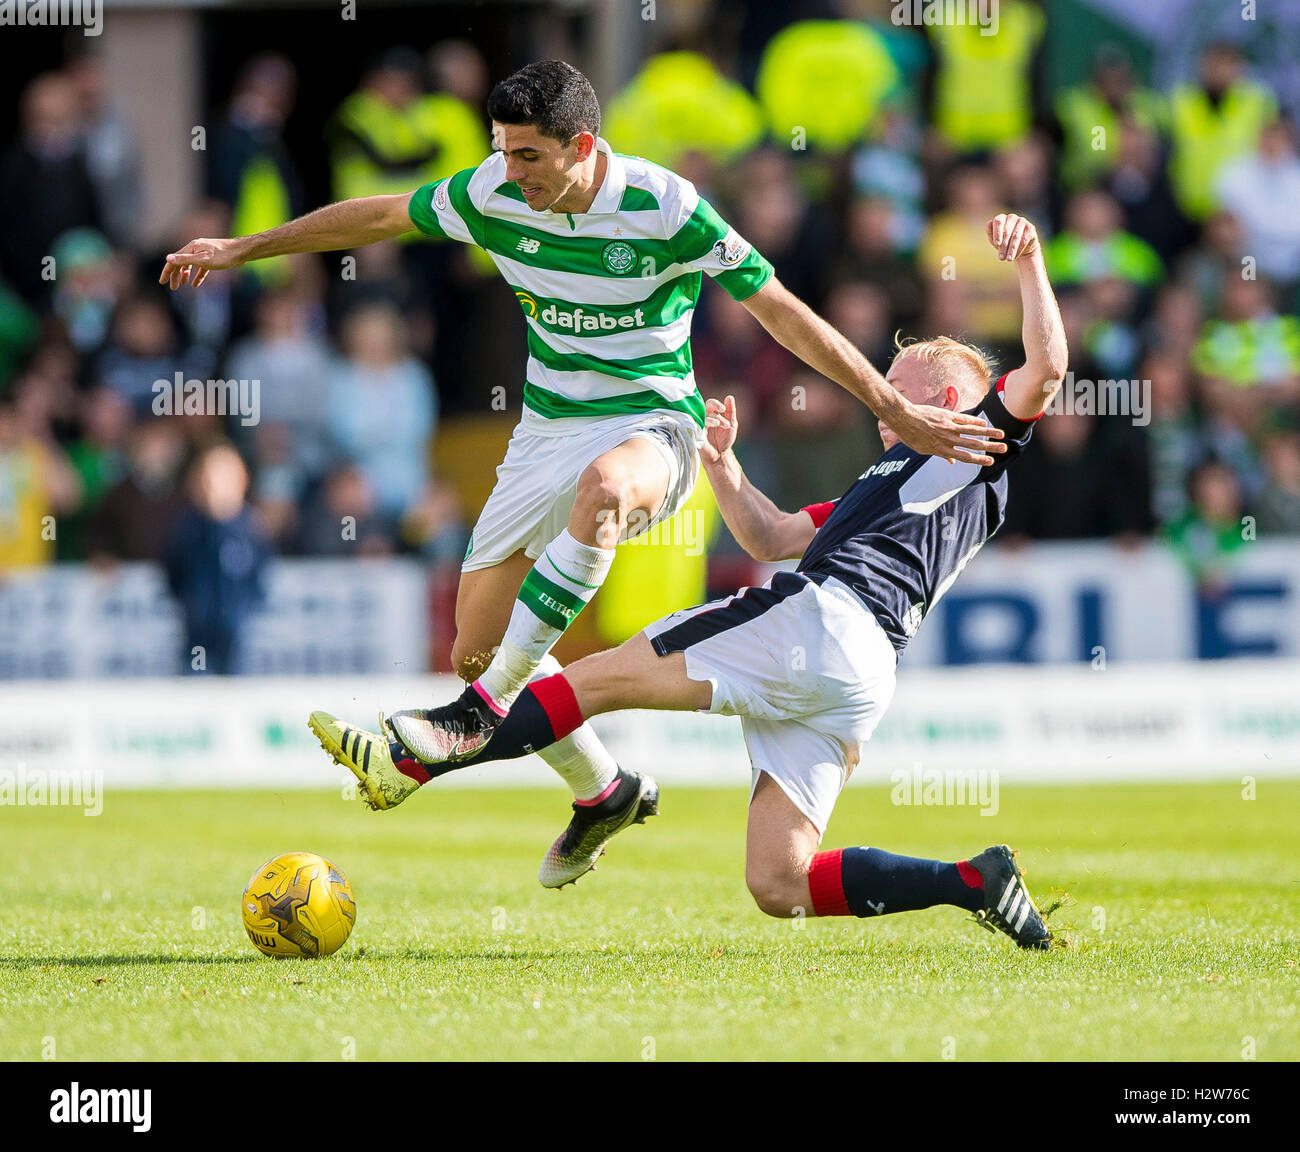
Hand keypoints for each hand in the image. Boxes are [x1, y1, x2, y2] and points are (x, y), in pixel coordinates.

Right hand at [158, 237, 246, 288]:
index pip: (174, 260)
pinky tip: (195, 284)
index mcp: (191, 248)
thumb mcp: (203, 260)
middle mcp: (196, 248)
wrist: (241, 251)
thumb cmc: (224, 255)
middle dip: (175, 275)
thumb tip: (168, 259)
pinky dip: (196, 276)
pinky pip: (200, 268)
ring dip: (184, 275)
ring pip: (190, 265)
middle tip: (173, 288)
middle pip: (180, 262)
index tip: (162, 282)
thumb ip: (185, 260)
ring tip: (182, 285)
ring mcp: (204, 253)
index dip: (167, 272)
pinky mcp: (212, 258)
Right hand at [700, 394, 738, 465]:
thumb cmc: (724, 440)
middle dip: (717, 414)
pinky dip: (704, 424)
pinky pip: (695, 425)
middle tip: (727, 424)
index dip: (715, 404)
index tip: (723, 409)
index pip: (709, 403)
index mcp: (711, 414)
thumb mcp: (732, 424)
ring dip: (713, 419)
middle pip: (705, 409)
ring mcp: (698, 425)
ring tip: (723, 426)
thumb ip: (731, 411)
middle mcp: (703, 418)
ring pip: (701, 416)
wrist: (720, 455)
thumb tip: (729, 397)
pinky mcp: (694, 433)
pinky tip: (712, 427)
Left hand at [891, 399, 1005, 465]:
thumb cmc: (911, 436)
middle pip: (973, 444)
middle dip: (990, 447)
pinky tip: (984, 424)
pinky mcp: (948, 416)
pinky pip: (964, 419)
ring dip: (988, 433)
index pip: (965, 457)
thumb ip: (939, 455)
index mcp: (942, 450)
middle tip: (1003, 449)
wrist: (904, 418)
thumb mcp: (923, 449)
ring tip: (1001, 435)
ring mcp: (949, 427)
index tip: (991, 461)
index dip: (979, 460)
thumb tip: (951, 462)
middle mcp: (948, 439)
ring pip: (972, 431)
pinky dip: (975, 422)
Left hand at [987, 213, 1038, 261]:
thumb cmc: (1004, 243)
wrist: (1020, 248)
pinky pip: (1024, 239)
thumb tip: (989, 223)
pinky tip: (1016, 256)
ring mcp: (1022, 221)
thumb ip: (990, 232)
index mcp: (1002, 218)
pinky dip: (1019, 249)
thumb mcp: (995, 240)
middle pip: (1007, 231)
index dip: (997, 233)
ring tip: (1008, 259)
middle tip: (1001, 258)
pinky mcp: (1030, 228)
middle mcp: (1012, 217)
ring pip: (1016, 236)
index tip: (997, 245)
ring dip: (1011, 249)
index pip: (998, 221)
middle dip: (1003, 246)